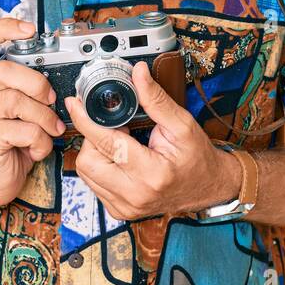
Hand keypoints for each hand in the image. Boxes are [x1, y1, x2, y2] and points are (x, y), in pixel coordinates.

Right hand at [0, 17, 65, 212]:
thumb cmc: (3, 143)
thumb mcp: (15, 110)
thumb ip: (25, 89)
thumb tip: (57, 78)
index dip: (6, 28)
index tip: (29, 29)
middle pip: (6, 69)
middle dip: (38, 84)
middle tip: (50, 100)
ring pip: (18, 101)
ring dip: (44, 118)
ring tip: (49, 130)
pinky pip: (23, 129)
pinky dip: (40, 141)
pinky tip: (36, 149)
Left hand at [65, 59, 239, 220]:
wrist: (209, 187)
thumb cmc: (197, 158)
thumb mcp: (182, 124)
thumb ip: (156, 99)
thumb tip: (138, 73)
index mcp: (151, 174)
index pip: (106, 143)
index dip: (86, 120)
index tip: (75, 103)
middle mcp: (134, 196)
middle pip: (88, 161)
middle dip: (93, 138)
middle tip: (115, 128)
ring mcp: (125, 207)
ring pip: (86, 173)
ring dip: (96, 151)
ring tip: (121, 143)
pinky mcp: (119, 211)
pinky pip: (94, 183)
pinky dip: (100, 166)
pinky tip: (119, 158)